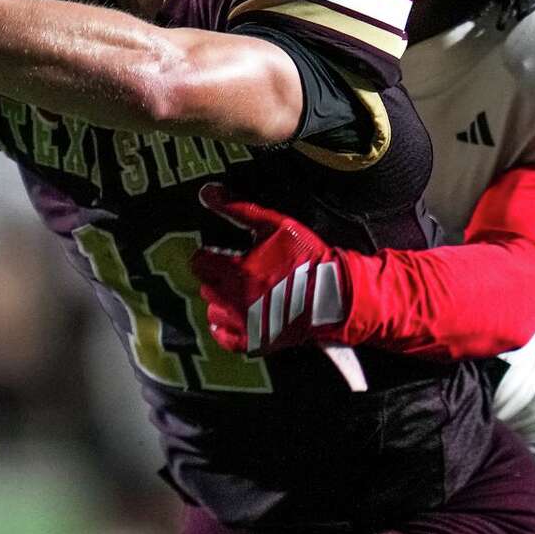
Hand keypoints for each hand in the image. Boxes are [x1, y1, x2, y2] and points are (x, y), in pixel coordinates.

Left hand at [192, 183, 348, 355]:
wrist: (335, 294)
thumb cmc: (306, 256)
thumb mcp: (275, 225)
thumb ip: (239, 209)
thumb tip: (207, 192)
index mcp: (239, 271)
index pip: (200, 264)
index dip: (207, 257)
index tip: (218, 255)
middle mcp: (236, 300)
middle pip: (206, 287)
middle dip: (216, 278)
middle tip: (233, 272)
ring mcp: (244, 324)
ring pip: (213, 312)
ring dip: (221, 302)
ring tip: (237, 293)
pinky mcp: (254, 341)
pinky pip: (224, 338)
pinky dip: (225, 328)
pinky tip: (235, 316)